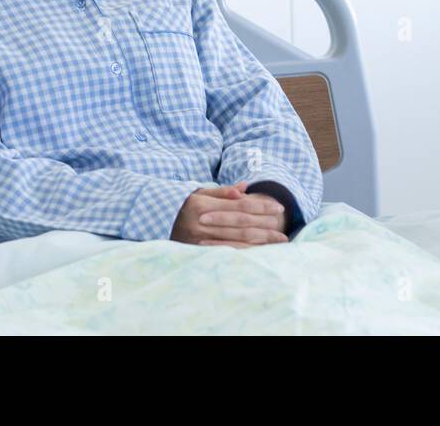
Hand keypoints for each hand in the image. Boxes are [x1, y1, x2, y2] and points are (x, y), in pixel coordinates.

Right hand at [171, 181, 288, 246]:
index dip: (261, 206)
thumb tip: (244, 188)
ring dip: (260, 241)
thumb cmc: (183, 205)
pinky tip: (258, 251)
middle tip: (283, 230)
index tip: (279, 208)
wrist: (156, 221)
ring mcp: (200, 238)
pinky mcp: (198, 250)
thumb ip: (222, 192)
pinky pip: (226, 251)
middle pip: (241, 224)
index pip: (239, 205)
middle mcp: (203, 221)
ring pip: (236, 239)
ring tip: (277, 241)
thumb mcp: (199, 193)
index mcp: (204, 204)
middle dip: (265, 226)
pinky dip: (245, 251)